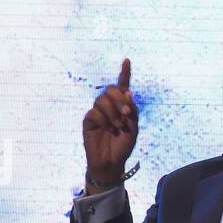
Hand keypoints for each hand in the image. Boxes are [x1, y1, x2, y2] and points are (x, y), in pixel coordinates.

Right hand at [82, 58, 137, 188]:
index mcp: (121, 106)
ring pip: (102, 99)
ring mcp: (98, 112)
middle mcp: (108, 106)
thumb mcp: (134, 127)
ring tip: (119, 126)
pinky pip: (94, 112)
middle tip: (127, 114)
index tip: (127, 60)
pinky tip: (109, 129)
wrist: (112, 162)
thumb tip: (127, 91)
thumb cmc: (123, 145)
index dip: (124, 73)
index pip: (122, 86)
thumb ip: (132, 109)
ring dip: (113, 112)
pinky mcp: (89, 121)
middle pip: (111, 89)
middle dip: (120, 99)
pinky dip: (104, 120)